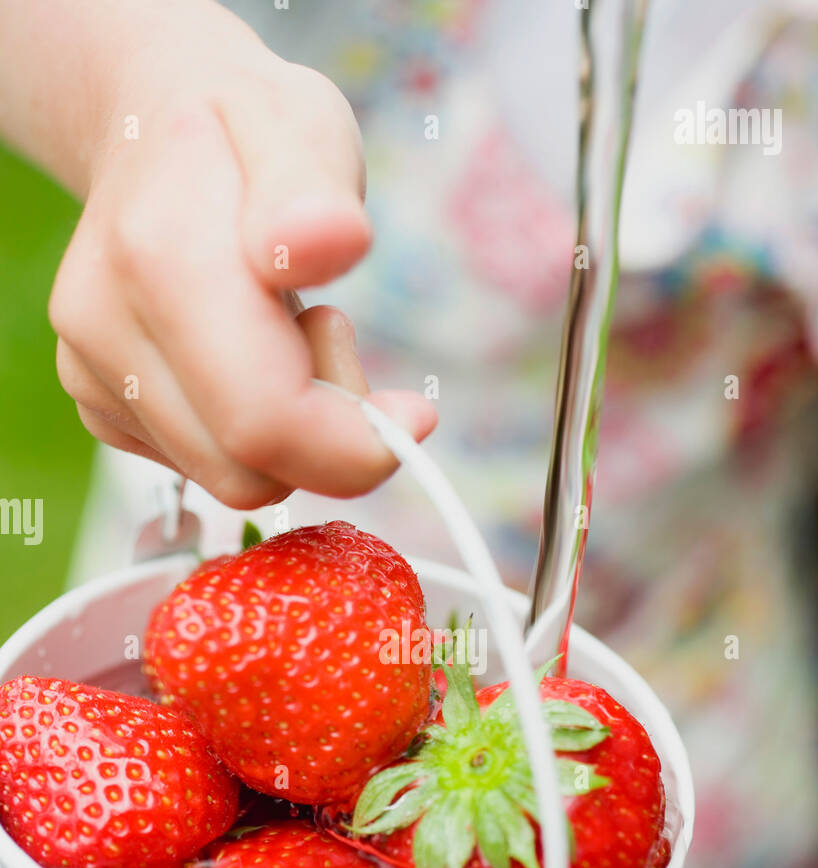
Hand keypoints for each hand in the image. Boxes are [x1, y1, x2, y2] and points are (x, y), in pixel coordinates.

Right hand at [47, 12, 435, 506]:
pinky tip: (242, 354)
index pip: (265, 422)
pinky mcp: (100, 404)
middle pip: (249, 470)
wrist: (145, 127)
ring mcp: (93, 373)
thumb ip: (315, 188)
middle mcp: (105, 326)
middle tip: (333, 334)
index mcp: (162, 257)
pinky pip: (203, 468)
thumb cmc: (245, 130)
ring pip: (229, 480)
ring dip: (289, 431)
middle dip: (327, 435)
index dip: (355, 446)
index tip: (413, 415)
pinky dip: (246, 432)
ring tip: (282, 332)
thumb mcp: (302, 125)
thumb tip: (325, 240)